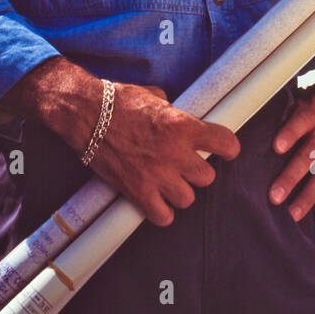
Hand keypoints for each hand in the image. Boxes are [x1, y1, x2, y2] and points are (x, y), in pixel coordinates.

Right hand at [86, 82, 240, 226]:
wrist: (87, 113)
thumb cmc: (120, 101)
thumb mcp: (156, 97)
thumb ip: (175, 112)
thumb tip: (180, 116)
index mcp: (183, 126)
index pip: (225, 143)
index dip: (228, 148)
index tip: (225, 150)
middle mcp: (174, 152)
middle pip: (207, 177)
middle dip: (198, 172)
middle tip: (186, 166)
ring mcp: (156, 174)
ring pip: (187, 199)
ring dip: (180, 192)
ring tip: (170, 184)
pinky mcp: (136, 191)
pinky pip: (162, 216)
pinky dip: (161, 213)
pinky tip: (157, 202)